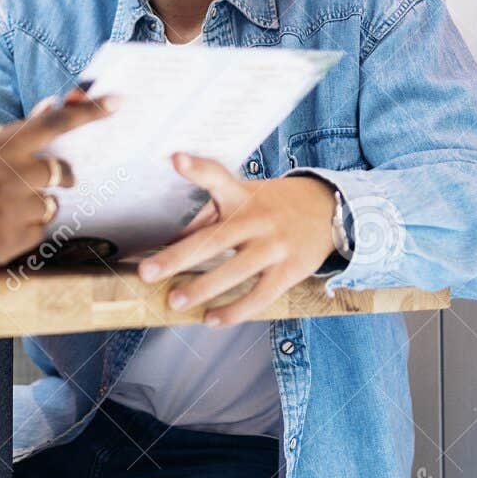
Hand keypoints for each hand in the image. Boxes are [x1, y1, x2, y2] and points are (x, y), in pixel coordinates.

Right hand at [0, 89, 114, 272]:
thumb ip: (12, 131)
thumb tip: (50, 106)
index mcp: (2, 145)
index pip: (57, 123)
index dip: (91, 112)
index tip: (119, 102)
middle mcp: (13, 175)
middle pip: (61, 171)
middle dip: (59, 175)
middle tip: (39, 181)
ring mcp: (15, 210)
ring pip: (51, 204)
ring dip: (36, 205)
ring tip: (1, 209)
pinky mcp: (14, 241)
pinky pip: (38, 231)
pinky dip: (24, 229)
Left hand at [137, 153, 336, 325]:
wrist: (329, 209)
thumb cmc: (271, 205)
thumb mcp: (245, 197)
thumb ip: (212, 215)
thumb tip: (174, 241)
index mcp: (241, 196)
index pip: (218, 177)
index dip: (197, 168)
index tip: (177, 159)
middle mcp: (257, 219)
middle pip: (215, 239)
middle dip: (178, 257)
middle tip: (147, 273)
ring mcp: (275, 245)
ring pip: (236, 271)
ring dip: (203, 289)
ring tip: (174, 302)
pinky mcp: (290, 270)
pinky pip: (259, 295)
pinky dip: (234, 310)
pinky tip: (211, 319)